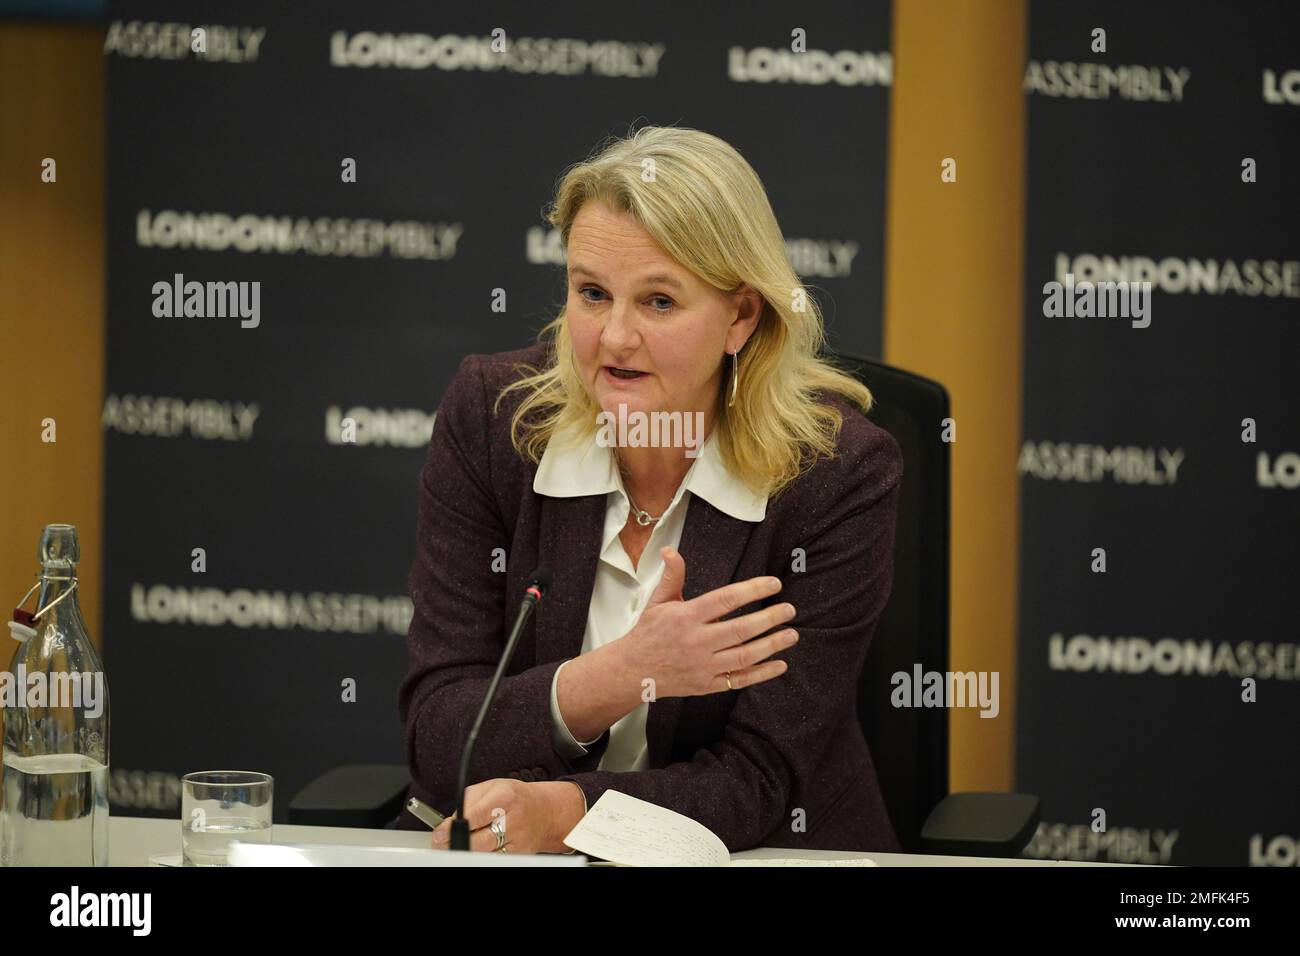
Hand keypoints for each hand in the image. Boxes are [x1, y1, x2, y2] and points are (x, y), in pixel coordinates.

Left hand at [430, 779, 582, 853]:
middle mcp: (513, 819)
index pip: (473, 816)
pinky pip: (495, 859)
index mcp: (505, 797)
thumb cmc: (516, 797)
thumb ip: (468, 801)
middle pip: (477, 841)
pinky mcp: (520, 853)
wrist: (544, 811)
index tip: (439, 834)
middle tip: (442, 843)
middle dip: (455, 844)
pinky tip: (480, 847)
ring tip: (459, 844)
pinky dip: (483, 855)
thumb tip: (449, 822)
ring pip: (484, 853)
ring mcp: (518, 839)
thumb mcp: (492, 787)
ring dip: (467, 851)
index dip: (451, 828)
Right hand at [618, 547, 797, 698]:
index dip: (752, 591)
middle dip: (769, 618)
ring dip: (772, 645)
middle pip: (740, 629)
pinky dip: (762, 673)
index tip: (773, 584)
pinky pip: (739, 679)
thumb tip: (669, 549)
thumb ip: (672, 575)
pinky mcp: (707, 685)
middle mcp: (696, 641)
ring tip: (792, 634)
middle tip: (790, 609)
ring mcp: (703, 665)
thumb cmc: (649, 632)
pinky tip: (780, 664)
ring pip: (744, 656)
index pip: (725, 600)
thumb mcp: (658, 601)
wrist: (633, 670)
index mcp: (686, 617)